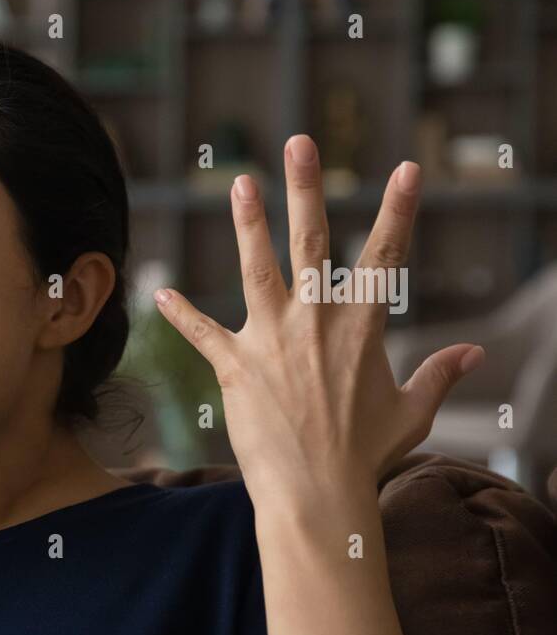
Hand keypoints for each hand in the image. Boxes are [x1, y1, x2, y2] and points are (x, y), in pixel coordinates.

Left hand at [153, 134, 484, 501]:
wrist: (317, 493)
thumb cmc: (366, 456)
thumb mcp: (412, 411)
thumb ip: (439, 374)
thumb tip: (474, 353)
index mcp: (362, 326)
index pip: (385, 255)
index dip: (397, 210)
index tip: (406, 170)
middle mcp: (316, 321)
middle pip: (312, 241)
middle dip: (307, 187)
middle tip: (299, 141)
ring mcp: (272, 339)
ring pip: (256, 267)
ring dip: (247, 224)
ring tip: (239, 182)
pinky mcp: (234, 366)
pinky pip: (201, 333)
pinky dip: (180, 315)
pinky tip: (159, 294)